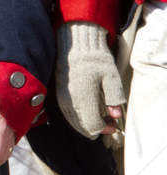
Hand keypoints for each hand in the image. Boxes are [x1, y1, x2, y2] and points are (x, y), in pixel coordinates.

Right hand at [55, 22, 124, 138]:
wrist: (75, 45)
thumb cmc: (95, 59)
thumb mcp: (111, 76)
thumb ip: (114, 97)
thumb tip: (115, 115)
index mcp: (83, 97)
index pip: (92, 125)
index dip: (106, 128)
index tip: (114, 123)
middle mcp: (70, 101)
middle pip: (82, 127)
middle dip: (98, 128)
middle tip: (110, 121)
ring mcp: (62, 98)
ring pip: (74, 122)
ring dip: (88, 124)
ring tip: (101, 117)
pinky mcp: (59, 94)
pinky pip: (68, 114)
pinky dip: (79, 118)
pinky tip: (88, 113)